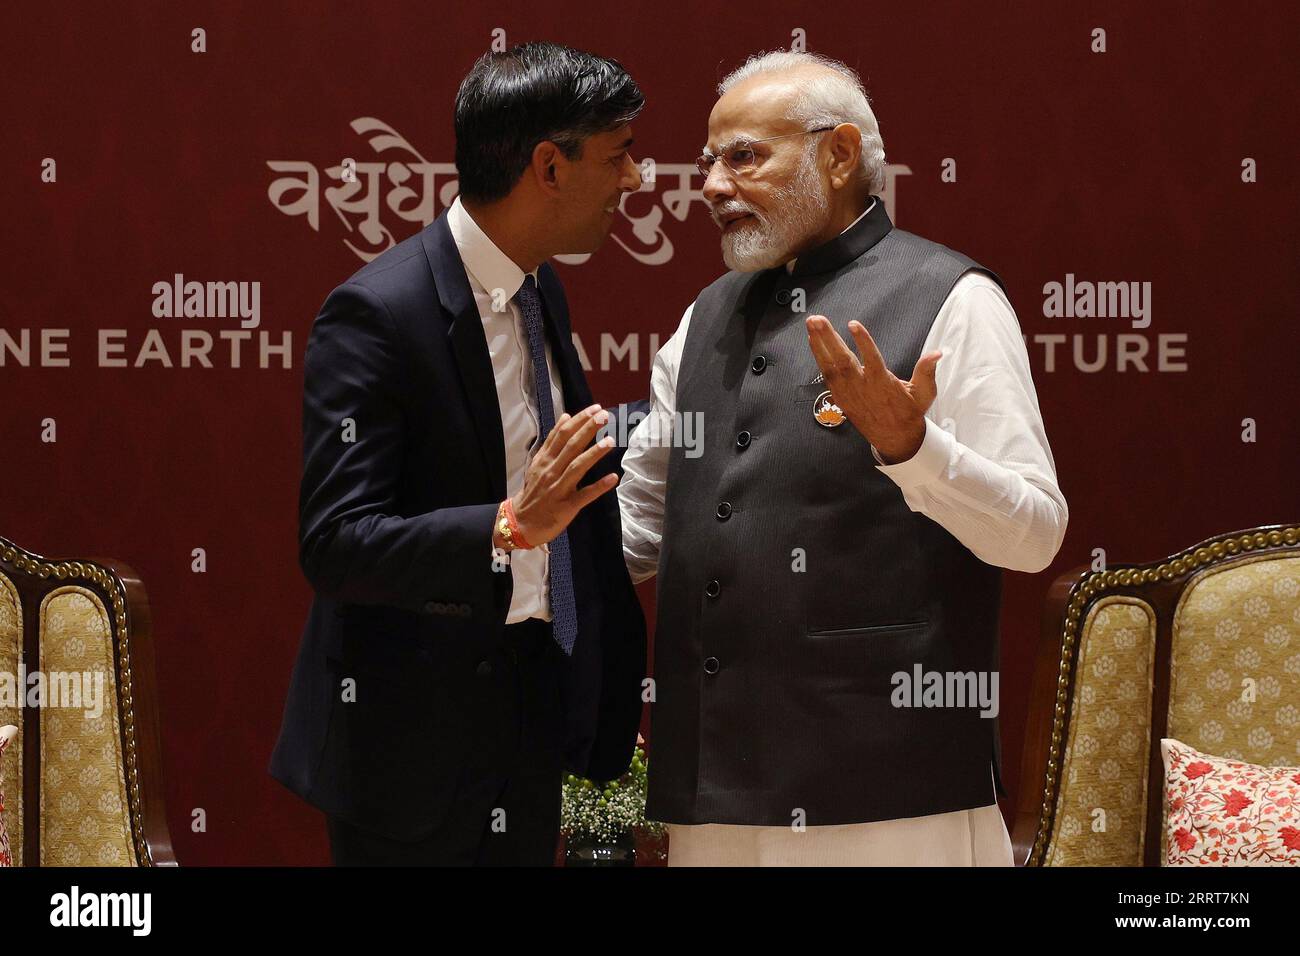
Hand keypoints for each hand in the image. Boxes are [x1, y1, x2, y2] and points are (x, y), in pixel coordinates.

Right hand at [507, 404, 617, 546]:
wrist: (521, 522)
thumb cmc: (534, 491)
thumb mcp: (538, 462)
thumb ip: (553, 441)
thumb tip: (565, 416)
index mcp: (545, 459)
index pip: (562, 434)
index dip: (579, 420)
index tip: (595, 408)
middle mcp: (551, 471)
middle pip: (571, 446)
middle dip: (588, 429)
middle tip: (605, 415)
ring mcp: (559, 488)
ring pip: (577, 467)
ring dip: (594, 453)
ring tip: (610, 440)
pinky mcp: (567, 506)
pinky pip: (584, 495)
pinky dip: (598, 486)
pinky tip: (613, 477)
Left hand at [805, 315, 940, 463]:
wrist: (895, 438)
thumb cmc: (909, 412)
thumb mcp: (924, 393)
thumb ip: (927, 371)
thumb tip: (938, 353)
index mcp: (883, 384)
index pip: (872, 359)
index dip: (863, 342)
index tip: (854, 325)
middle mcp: (862, 387)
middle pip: (843, 360)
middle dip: (829, 339)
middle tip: (817, 320)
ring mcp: (848, 392)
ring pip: (830, 366)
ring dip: (819, 344)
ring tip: (812, 324)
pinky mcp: (840, 397)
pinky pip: (826, 375)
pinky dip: (819, 357)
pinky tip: (813, 341)